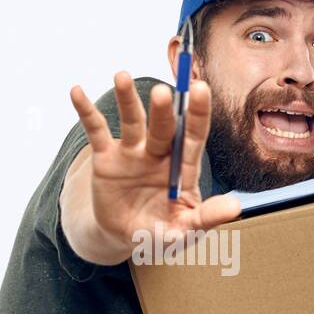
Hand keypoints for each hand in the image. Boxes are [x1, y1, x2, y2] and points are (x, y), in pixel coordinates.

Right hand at [64, 71, 241, 264]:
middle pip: (164, 127)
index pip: (193, 137)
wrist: (122, 237)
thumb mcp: (184, 230)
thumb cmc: (160, 232)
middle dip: (163, 111)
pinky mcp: (106, 158)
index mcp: (182, 168)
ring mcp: (132, 152)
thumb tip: (235, 208)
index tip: (201, 89)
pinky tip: (77, 92)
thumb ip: (206, 218)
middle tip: (163, 92)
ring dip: (126, 99)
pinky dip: (86, 111)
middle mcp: (159, 153)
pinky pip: (95, 131)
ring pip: (132, 121)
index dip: (198, 114)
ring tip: (121, 76)